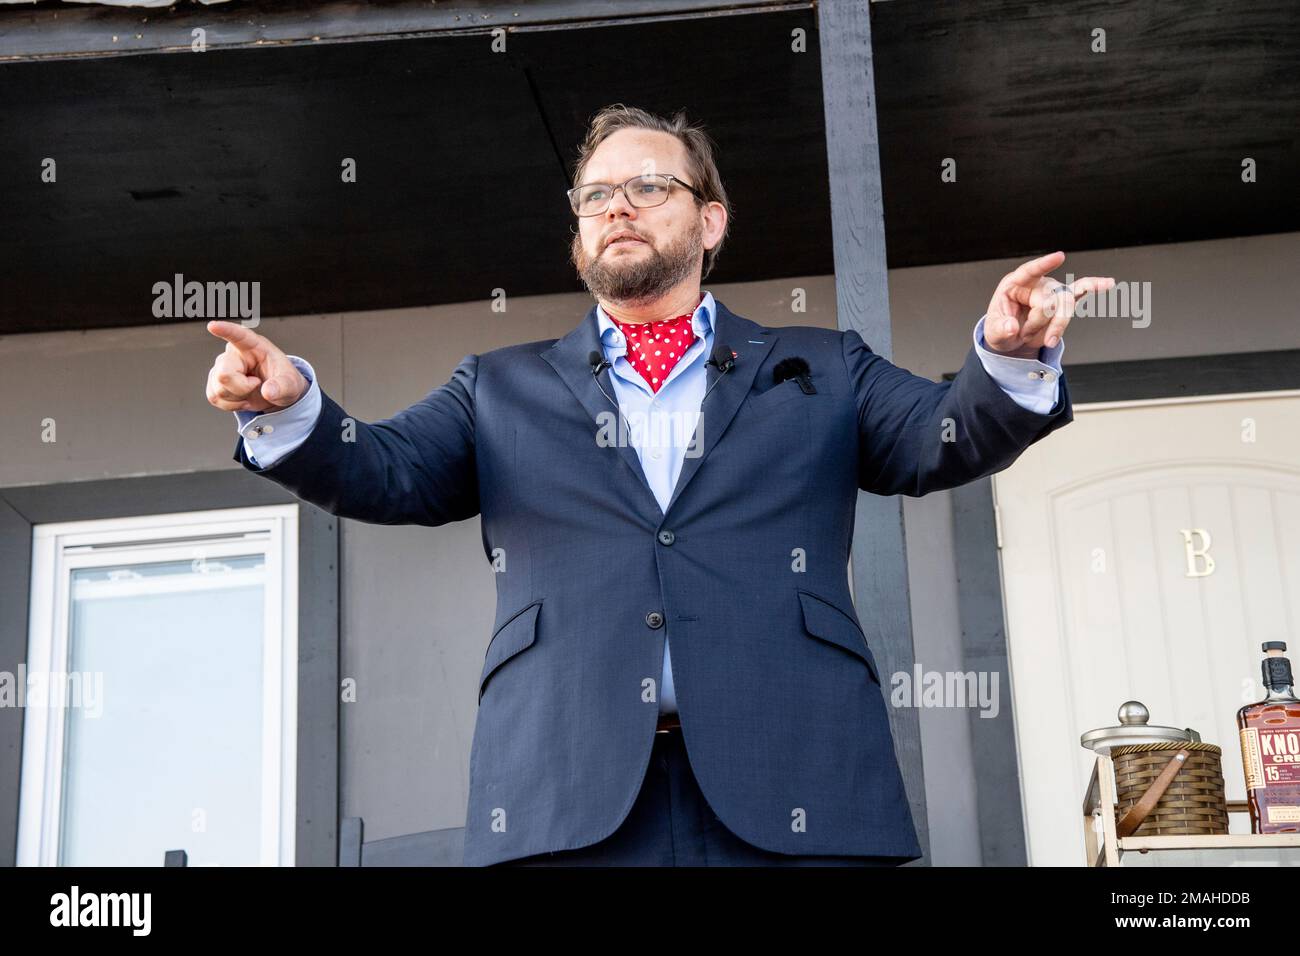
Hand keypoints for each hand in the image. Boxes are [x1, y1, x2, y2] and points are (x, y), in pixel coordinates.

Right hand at [205, 321, 308, 412]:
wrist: (276, 393)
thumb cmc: (283, 381)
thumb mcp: (291, 383)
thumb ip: (283, 386)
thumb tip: (268, 391)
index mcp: (253, 345)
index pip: (238, 335)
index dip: (225, 330)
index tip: (213, 326)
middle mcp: (232, 354)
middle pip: (224, 374)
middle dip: (242, 388)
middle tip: (257, 384)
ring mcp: (220, 368)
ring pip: (218, 390)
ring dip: (237, 398)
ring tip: (251, 390)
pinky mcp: (214, 382)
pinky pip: (214, 398)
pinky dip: (231, 405)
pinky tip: (242, 398)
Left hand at [983, 251, 1114, 357]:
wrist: (1013, 341)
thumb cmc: (1001, 329)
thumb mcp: (994, 333)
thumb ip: (1000, 330)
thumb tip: (1012, 327)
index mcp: (1014, 284)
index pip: (1030, 270)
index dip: (1045, 264)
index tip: (1061, 257)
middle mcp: (1036, 284)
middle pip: (1051, 297)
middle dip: (1042, 321)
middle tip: (1025, 334)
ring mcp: (1052, 292)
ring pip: (1066, 304)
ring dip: (1057, 325)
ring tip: (1047, 340)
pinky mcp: (1064, 302)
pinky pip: (1082, 290)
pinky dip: (1095, 286)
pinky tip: (1108, 283)